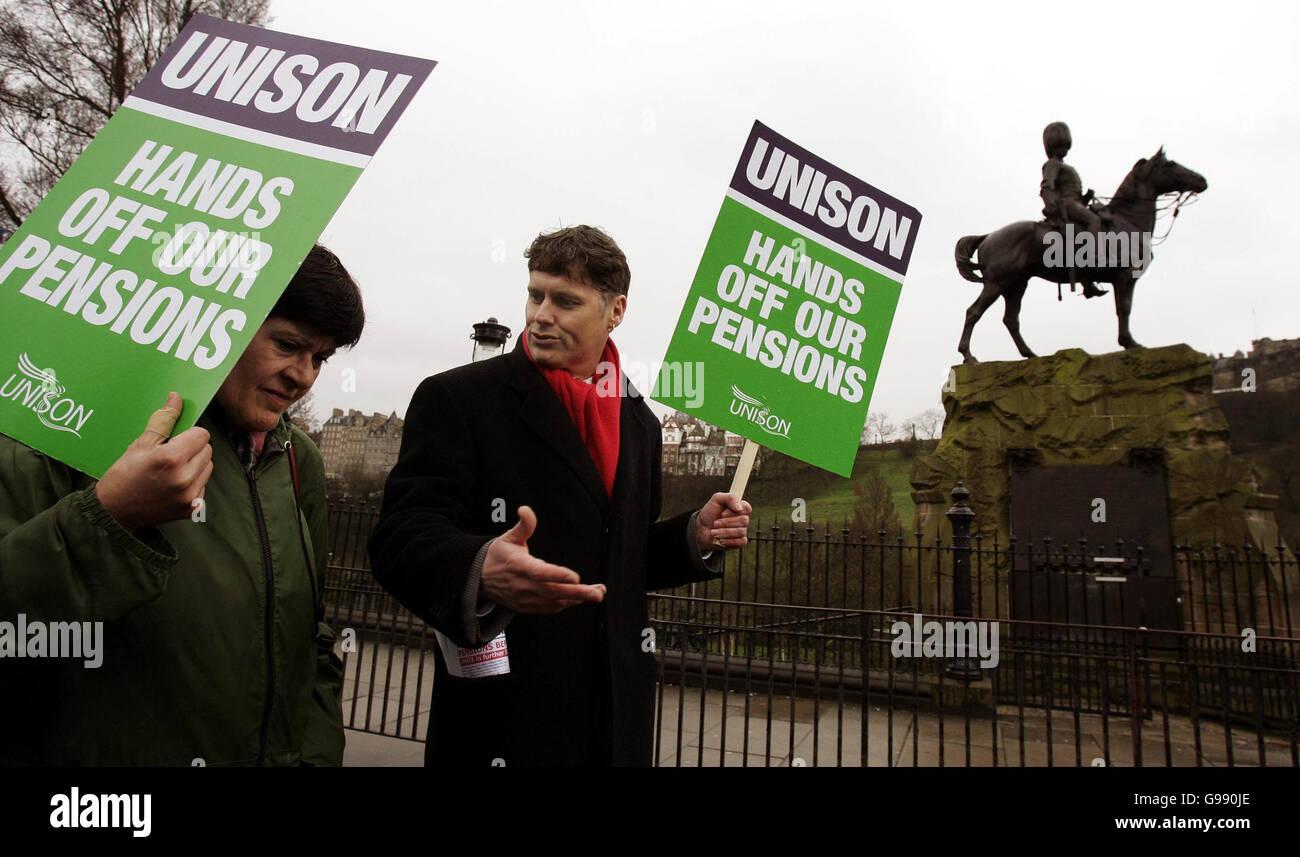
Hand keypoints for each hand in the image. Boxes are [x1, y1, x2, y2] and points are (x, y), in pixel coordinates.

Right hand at [95, 392, 213, 532]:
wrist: (115, 511)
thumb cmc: (125, 474)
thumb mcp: (141, 443)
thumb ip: (164, 419)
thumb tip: (176, 397)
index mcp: (172, 458)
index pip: (202, 434)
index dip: (189, 434)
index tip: (176, 439)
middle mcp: (185, 478)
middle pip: (208, 450)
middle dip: (192, 449)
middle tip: (170, 456)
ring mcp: (190, 495)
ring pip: (208, 467)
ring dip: (195, 465)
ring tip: (171, 471)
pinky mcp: (192, 508)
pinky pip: (204, 485)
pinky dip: (193, 482)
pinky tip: (173, 485)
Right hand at [480, 505, 605, 613]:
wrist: (479, 579)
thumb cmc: (497, 556)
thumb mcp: (509, 537)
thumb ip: (523, 526)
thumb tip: (526, 510)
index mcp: (518, 566)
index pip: (539, 573)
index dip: (557, 575)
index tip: (575, 576)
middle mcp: (522, 585)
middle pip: (552, 591)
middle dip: (578, 593)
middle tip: (598, 592)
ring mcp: (525, 599)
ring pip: (554, 602)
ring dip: (577, 599)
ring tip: (597, 593)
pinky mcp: (527, 607)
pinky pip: (550, 609)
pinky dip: (566, 605)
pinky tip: (580, 598)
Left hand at [696, 492, 751, 552]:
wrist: (701, 529)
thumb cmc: (710, 513)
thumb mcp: (716, 499)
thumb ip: (730, 498)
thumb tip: (740, 508)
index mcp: (740, 508)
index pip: (747, 508)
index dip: (734, 512)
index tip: (723, 513)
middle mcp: (743, 519)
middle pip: (744, 521)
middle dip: (726, 522)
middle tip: (715, 523)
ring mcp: (742, 531)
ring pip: (741, 532)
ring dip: (724, 532)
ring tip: (714, 532)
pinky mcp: (739, 542)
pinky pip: (741, 542)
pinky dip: (729, 541)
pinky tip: (721, 540)